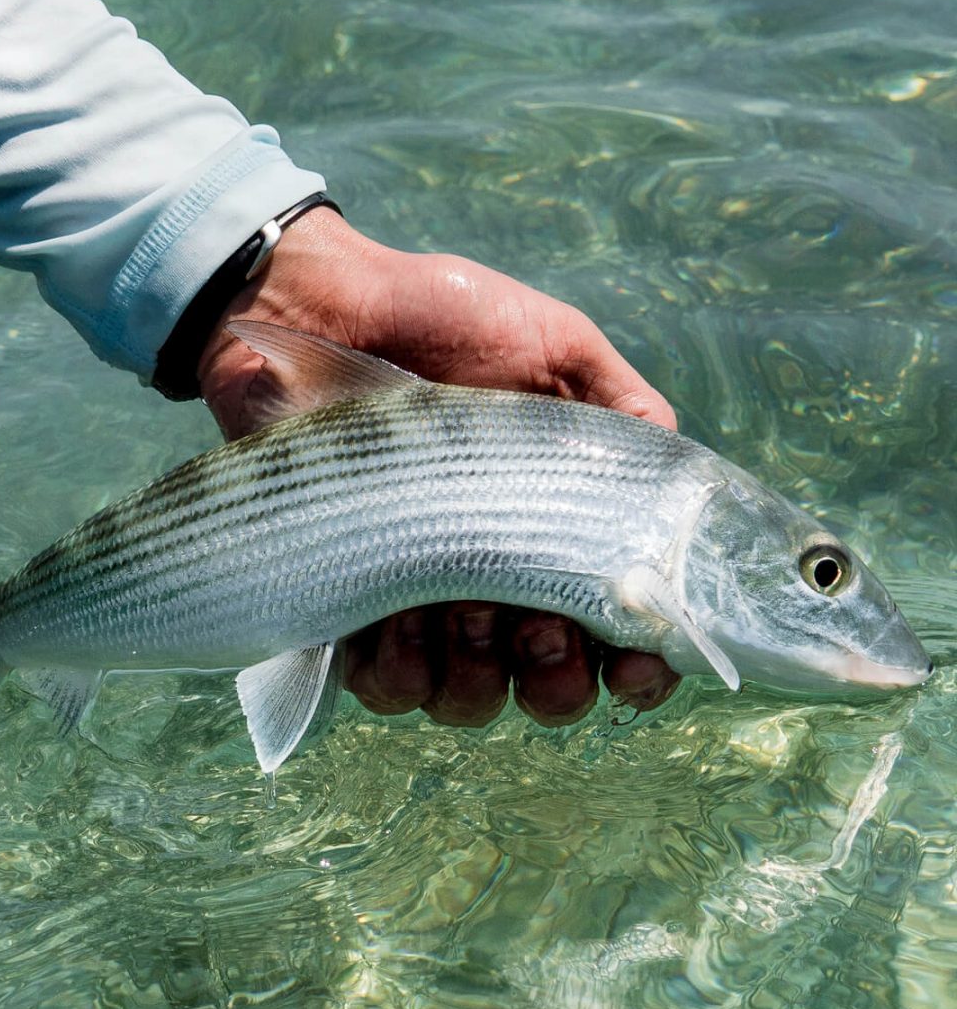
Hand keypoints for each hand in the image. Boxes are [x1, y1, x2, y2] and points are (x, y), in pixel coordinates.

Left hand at [198, 206, 679, 725]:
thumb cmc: (446, 321)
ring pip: (470, 701)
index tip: (636, 657)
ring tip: (461, 604)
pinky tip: (398, 614)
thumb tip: (679, 488)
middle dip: (557, 677)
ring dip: (480, 671)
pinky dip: (402, 667)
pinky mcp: (349, 609)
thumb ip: (629, 413)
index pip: (619, 634)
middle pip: (551, 691)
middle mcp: (499, 582)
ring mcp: (424, 602)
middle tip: (538, 622)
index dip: (640, 667)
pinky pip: (387, 686)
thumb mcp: (560, 347)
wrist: (329, 307)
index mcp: (557, 532)